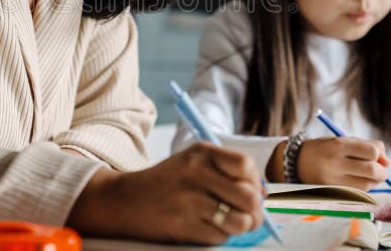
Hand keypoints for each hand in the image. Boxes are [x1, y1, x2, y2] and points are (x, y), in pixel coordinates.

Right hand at [66, 143, 265, 243]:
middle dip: (254, 212)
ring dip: (238, 227)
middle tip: (246, 216)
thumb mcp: (193, 164)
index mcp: (201, 153)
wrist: (125, 200)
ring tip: (227, 223)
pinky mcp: (182, 224)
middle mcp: (195, 172)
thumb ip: (226, 173)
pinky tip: (204, 227)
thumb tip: (264, 195)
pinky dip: (218, 236)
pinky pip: (218, 236)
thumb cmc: (168, 183)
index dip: (254, 182)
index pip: (245, 165)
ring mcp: (188, 199)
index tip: (250, 191)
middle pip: (249, 196)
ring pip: (238, 220)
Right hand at [295, 137, 388, 189]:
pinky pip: (358, 193)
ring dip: (372, 180)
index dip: (379, 154)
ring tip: (362, 174)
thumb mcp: (342, 140)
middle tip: (378, 169)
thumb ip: (366, 146)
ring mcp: (334, 180)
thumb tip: (387, 162)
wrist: (296, 162)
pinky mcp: (333, 193)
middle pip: (374, 171)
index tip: (377, 155)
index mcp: (338, 145)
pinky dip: (362, 188)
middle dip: (382, 171)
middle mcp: (336, 163)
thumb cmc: (325, 149)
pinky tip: (354, 181)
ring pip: (368, 185)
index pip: (372, 151)